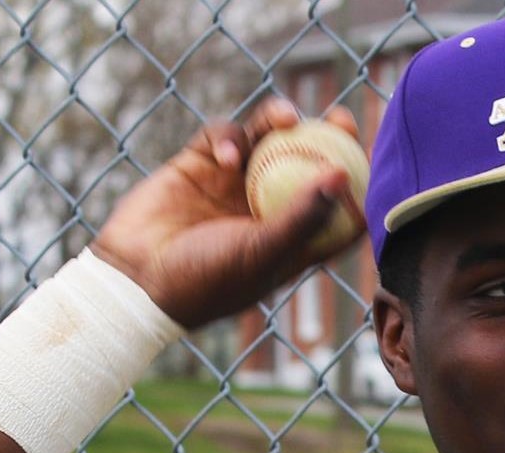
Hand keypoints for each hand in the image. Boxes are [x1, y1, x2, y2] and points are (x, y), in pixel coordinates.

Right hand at [90, 99, 362, 328]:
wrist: (136, 280)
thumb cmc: (206, 279)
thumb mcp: (262, 252)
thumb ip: (303, 216)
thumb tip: (343, 175)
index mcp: (290, 238)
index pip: (333, 208)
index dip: (355, 183)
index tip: (368, 159)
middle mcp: (265, 208)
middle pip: (306, 164)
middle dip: (326, 138)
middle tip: (341, 120)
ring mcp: (232, 184)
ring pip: (265, 140)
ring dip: (277, 124)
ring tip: (285, 118)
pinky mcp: (199, 164)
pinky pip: (222, 136)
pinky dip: (228, 139)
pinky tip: (225, 157)